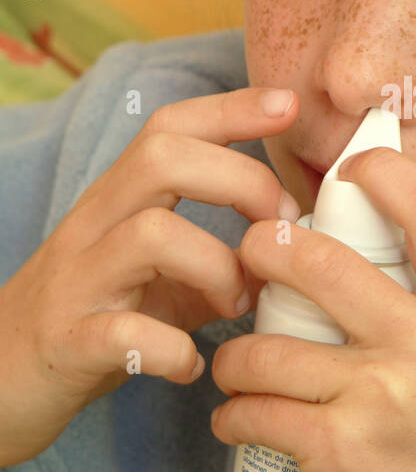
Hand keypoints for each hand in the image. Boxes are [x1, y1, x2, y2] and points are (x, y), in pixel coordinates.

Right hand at [0, 87, 300, 466]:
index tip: (288, 106)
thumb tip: (292, 251)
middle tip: (277, 231)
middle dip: (240, 181)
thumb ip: (218, 258)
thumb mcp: (160, 280)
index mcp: (119, 201)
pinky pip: (124, 334)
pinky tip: (190, 365)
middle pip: (162, 159)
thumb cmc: (92, 319)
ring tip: (237, 305)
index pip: (169, 128)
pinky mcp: (67, 342)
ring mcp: (77, 282)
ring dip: (217, 267)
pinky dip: (173, 351)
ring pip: (150, 235)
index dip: (230, 109)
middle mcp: (93, 227)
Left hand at [210, 144, 415, 471]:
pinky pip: (252, 406)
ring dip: (235, 358)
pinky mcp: (338, 446)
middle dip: (267, 251)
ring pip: (268, 344)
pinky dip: (231, 414)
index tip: (349, 167)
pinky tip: (238, 422)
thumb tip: (349, 242)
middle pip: (327, 261)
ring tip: (237, 373)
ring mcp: (386, 395)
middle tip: (248, 257)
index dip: (385, 171)